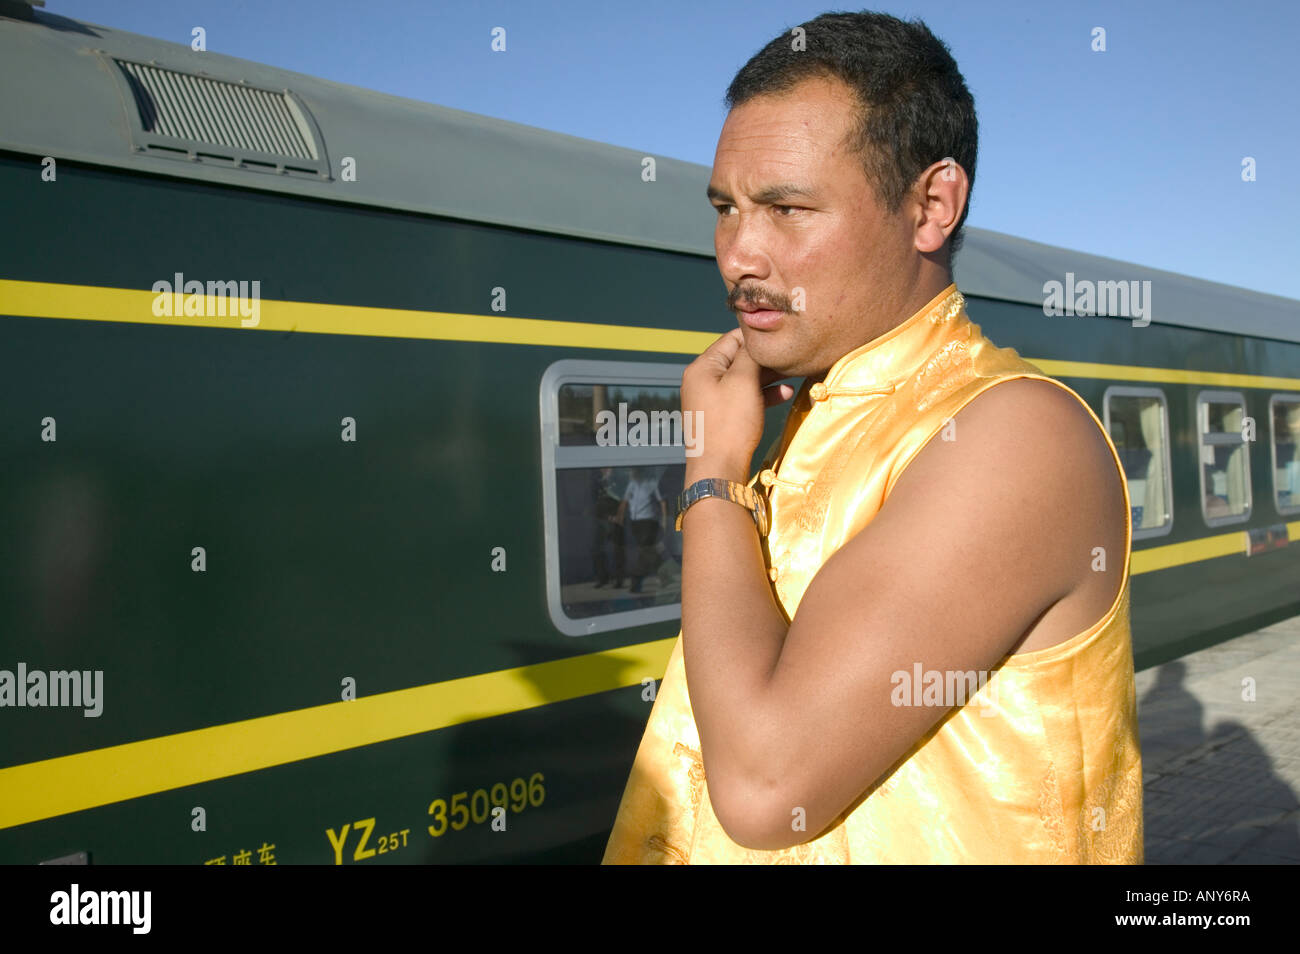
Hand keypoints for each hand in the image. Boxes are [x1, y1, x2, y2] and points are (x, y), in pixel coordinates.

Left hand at [682, 328, 793, 479]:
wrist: (719, 468)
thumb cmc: (729, 426)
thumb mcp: (743, 382)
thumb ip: (749, 356)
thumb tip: (755, 340)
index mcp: (702, 367)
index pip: (731, 339)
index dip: (757, 338)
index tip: (779, 338)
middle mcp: (702, 380)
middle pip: (738, 359)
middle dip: (765, 359)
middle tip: (789, 357)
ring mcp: (710, 398)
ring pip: (743, 378)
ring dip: (768, 377)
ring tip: (792, 375)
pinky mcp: (720, 415)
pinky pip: (743, 397)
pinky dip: (762, 394)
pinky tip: (784, 394)